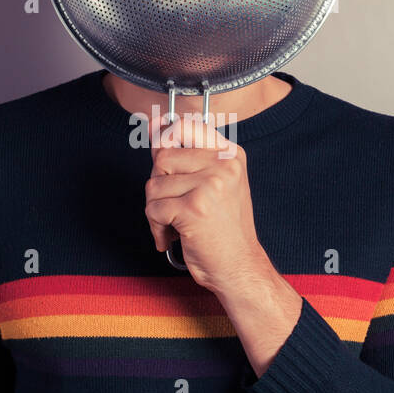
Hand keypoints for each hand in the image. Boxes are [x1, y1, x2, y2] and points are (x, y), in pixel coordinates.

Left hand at [144, 112, 301, 374]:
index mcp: (230, 155)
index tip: (157, 147)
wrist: (240, 266)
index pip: (186, 126)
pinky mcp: (194, 208)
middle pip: (162, 157)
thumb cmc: (224, 230)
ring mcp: (210, 185)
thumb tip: (155, 127)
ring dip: (156, 210)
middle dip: (159, 184)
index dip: (164, 136)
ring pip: (154, 184)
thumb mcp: (216, 184)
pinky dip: (156, 227)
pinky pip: (153, 208)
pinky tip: (172, 237)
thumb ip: (186, 157)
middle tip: (173, 205)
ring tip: (175, 224)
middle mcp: (223, 165)